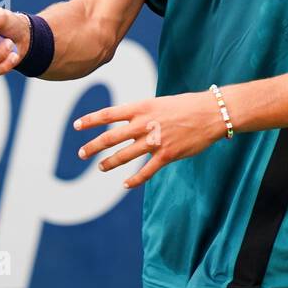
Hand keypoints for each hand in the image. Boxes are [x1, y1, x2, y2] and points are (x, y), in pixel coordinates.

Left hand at [74, 90, 225, 188]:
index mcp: (142, 107)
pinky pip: (146, 171)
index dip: (91, 120)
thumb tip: (129, 122)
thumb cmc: (187, 105)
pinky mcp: (167, 155)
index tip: (77, 125)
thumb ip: (143, 113)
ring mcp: (155, 140)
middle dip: (93, 146)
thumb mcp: (160, 103)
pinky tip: (126, 184)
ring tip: (101, 167)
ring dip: (110, 163)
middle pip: (111, 137)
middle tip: (81, 153)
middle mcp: (144, 123)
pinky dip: (134, 180)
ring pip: (125, 155)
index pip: (109, 114)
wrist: (211, 113)